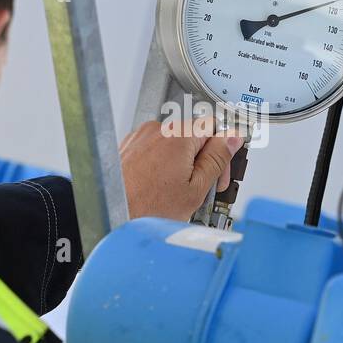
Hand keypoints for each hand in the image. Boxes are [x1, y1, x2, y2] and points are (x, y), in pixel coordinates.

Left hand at [119, 118, 244, 220]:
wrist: (110, 216)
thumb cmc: (146, 209)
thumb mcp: (195, 189)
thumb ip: (217, 159)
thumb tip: (232, 139)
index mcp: (178, 135)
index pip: (214, 126)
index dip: (223, 151)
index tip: (221, 169)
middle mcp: (157, 129)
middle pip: (194, 136)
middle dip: (202, 160)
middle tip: (202, 188)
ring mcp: (140, 136)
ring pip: (174, 144)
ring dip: (182, 164)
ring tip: (177, 192)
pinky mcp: (129, 146)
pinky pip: (155, 150)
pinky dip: (162, 166)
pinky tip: (160, 188)